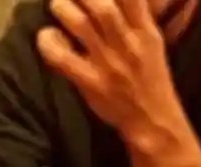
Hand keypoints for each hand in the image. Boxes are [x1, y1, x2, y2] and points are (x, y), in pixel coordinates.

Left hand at [37, 0, 182, 142]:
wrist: (153, 121)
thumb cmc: (151, 79)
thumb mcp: (153, 43)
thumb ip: (138, 18)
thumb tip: (119, 0)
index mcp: (146, 32)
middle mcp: (128, 43)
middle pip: (102, 5)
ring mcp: (109, 64)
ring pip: (81, 24)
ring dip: (63, 8)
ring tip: (58, 6)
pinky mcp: (91, 83)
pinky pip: (62, 58)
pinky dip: (49, 42)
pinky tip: (47, 37)